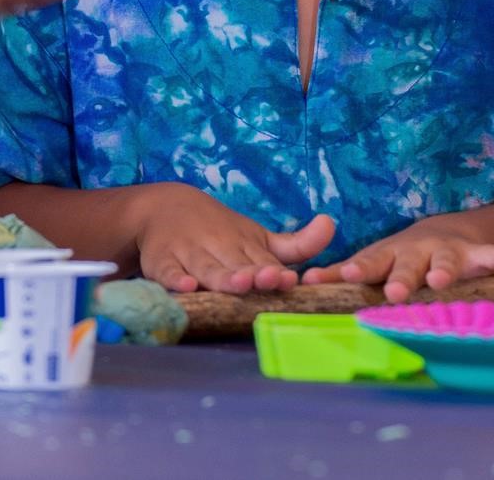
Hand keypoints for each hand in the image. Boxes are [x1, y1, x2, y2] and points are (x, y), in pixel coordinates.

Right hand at [130, 184, 334, 293]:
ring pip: (207, 269)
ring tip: (240, 283)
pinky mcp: (161, 262)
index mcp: (245, 245)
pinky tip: (186, 285)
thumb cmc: (220, 232)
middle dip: (252, 275)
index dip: (275, 271)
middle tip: (269, 278)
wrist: (163, 207)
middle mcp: (219, 249)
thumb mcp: (258, 237)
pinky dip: (175, 278)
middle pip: (237, 266)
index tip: (288, 277)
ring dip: (223, 276)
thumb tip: (332, 224)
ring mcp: (190, 255)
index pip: (263, 261)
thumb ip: (297, 243)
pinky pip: (167, 272)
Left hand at [302, 219, 493, 301]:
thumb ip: (346, 273)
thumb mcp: (376, 262)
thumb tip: (306, 280)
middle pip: (408, 265)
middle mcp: (417, 251)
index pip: (370, 262)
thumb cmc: (400, 258)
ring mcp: (448, 252)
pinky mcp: (477, 256)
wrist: (445, 232)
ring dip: (444, 270)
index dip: (358, 269)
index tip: (345, 276)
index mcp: (389, 254)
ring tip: (442, 281)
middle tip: (397, 293)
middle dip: (402, 278)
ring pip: (446, 261)